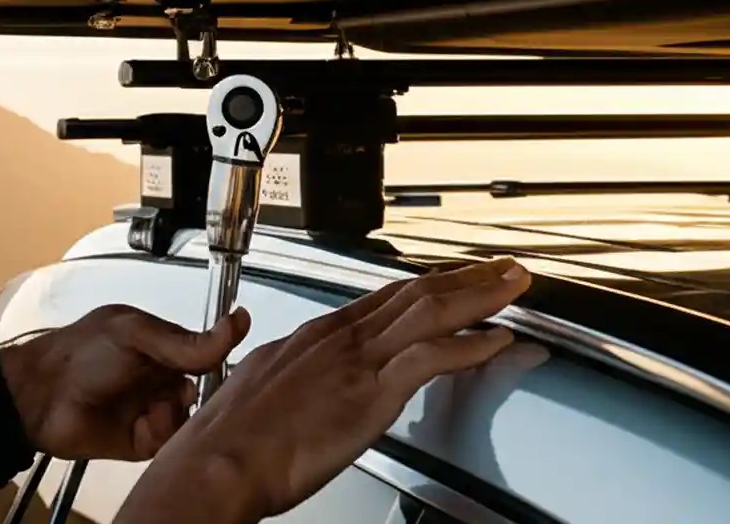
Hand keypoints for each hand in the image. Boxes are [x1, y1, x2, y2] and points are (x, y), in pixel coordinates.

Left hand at [0, 304, 250, 460]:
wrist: (39, 397)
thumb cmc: (81, 353)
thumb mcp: (136, 334)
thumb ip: (185, 340)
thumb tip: (237, 323)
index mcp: (161, 346)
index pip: (205, 354)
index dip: (217, 359)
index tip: (222, 361)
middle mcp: (160, 378)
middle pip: (203, 389)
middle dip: (198, 392)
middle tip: (177, 388)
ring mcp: (151, 410)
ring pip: (189, 418)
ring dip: (176, 414)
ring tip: (153, 408)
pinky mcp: (141, 441)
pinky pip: (169, 442)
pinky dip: (162, 434)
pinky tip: (145, 424)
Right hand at [117, 258, 530, 522]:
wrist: (216, 463)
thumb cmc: (228, 439)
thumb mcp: (259, 389)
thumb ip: (291, 376)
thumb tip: (305, 381)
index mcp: (313, 337)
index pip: (382, 299)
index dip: (423, 285)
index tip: (448, 278)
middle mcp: (338, 338)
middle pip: (414, 293)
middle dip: (463, 277)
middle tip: (499, 267)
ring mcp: (357, 361)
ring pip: (431, 311)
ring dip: (480, 294)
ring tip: (513, 285)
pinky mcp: (372, 392)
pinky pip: (433, 356)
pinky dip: (471, 344)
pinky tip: (496, 339)